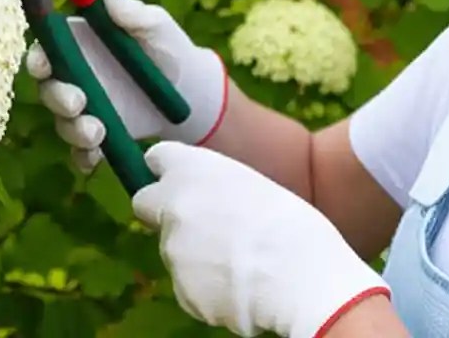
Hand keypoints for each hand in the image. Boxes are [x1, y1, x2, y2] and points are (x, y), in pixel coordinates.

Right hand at [26, 0, 226, 171]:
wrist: (191, 90)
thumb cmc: (169, 46)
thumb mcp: (154, 24)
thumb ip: (129, 11)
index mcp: (78, 43)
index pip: (45, 49)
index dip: (38, 58)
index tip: (43, 66)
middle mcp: (75, 75)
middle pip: (48, 88)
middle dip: (57, 98)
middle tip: (78, 103)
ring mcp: (85, 107)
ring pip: (63, 122)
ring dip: (74, 129)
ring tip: (98, 132)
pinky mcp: (99, 135)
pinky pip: (82, 151)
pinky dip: (84, 156)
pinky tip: (96, 156)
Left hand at [133, 142, 390, 337]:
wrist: (302, 279)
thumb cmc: (293, 228)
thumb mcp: (253, 189)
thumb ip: (217, 191)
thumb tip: (207, 206)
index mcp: (193, 169)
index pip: (158, 158)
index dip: (169, 171)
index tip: (178, 179)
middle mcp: (173, 205)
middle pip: (146, 203)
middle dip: (162, 211)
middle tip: (200, 224)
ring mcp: (173, 250)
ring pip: (175, 250)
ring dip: (198, 255)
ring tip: (245, 262)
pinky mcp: (181, 289)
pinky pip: (190, 285)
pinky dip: (209, 287)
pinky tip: (243, 286)